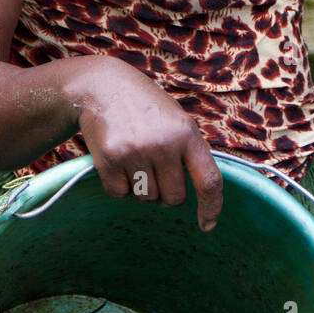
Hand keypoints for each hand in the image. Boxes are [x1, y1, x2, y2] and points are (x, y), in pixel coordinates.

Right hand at [71, 60, 222, 230]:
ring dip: (141, 188)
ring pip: (146, 198)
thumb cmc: (145, 108)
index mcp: (187, 134)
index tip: (208, 225)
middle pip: (174, 197)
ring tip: (134, 159)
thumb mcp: (177, 121)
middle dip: (165, 192)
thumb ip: (190, 153)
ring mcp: (136, 151)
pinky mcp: (110, 158)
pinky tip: (117, 160)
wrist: (102, 87)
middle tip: (155, 170)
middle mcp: (164, 144)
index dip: (211, 208)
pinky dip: (118, 185)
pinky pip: (119, 194)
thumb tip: (199, 196)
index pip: (209, 181)